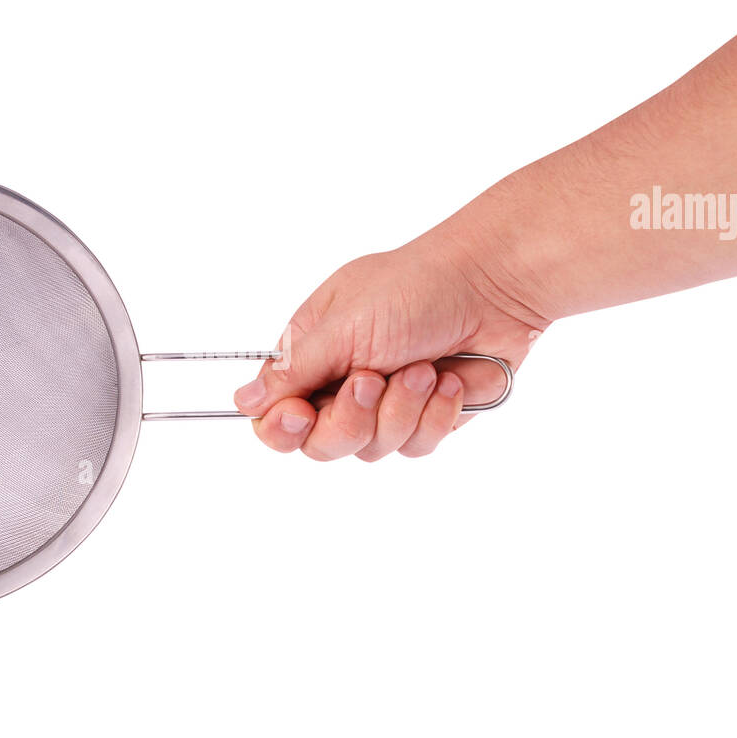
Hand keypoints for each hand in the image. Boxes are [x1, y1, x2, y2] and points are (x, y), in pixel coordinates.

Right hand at [233, 225, 546, 459]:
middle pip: (320, 445)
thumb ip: (293, 369)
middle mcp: (342, 385)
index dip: (281, 426)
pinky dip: (434, 415)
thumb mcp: (343, 324)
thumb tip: (243, 401)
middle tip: (373, 377)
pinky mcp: (426, 420)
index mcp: (312, 355)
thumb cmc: (415, 287)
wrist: (493, 289)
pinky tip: (449, 380)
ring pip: (371, 450)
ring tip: (424, 367)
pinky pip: (415, 447)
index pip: (273, 415)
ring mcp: (385, 406)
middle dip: (352, 417)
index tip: (301, 413)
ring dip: (401, 409)